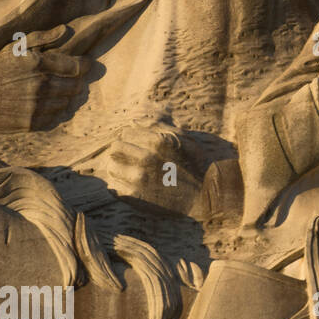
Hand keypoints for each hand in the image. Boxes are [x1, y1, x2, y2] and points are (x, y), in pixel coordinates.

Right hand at [0, 26, 91, 131]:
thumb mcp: (13, 49)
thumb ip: (41, 38)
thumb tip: (65, 30)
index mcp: (38, 64)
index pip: (79, 67)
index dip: (84, 65)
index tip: (83, 64)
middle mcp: (41, 85)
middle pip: (77, 86)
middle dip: (74, 81)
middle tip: (65, 79)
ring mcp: (37, 106)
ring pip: (68, 102)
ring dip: (64, 97)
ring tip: (51, 92)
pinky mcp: (33, 122)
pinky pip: (57, 117)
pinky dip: (54, 111)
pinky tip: (43, 105)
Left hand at [78, 121, 205, 215]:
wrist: (206, 194)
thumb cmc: (196, 163)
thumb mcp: (183, 138)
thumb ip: (158, 127)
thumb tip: (134, 121)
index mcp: (158, 141)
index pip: (126, 133)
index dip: (132, 138)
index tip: (139, 146)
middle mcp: (146, 158)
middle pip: (115, 148)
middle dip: (122, 152)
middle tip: (132, 158)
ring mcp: (140, 178)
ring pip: (111, 168)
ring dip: (119, 169)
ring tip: (132, 173)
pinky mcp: (136, 197)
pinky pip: (114, 188)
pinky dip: (121, 186)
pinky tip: (134, 186)